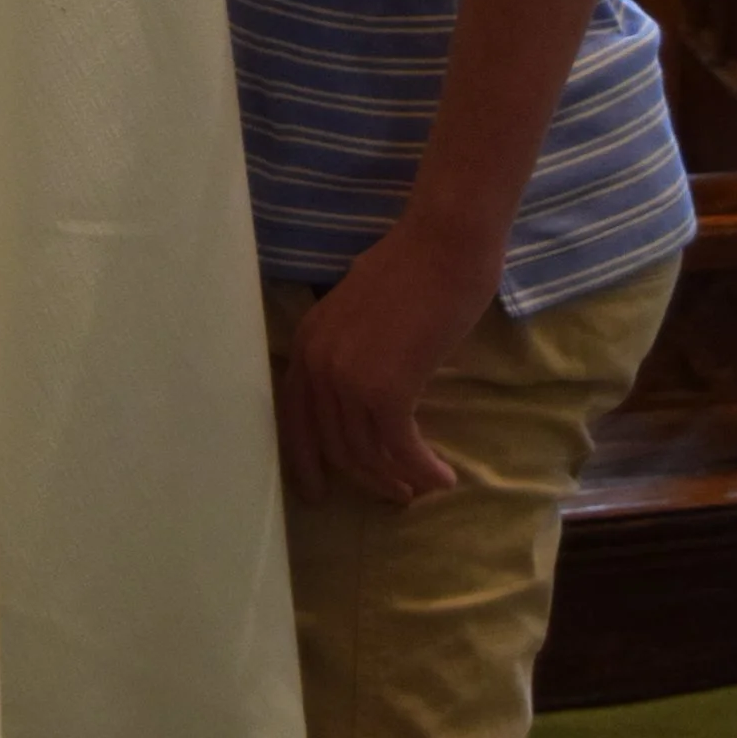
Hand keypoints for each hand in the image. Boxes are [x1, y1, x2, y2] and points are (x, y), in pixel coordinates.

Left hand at [278, 219, 496, 507]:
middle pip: (332, 444)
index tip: (318, 493)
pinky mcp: (387, 391)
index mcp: (307, 341)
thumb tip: (360, 393)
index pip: (293, 416)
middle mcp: (317, 362)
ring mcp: (348, 378)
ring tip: (420, 486)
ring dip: (394, 478)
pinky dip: (421, 469)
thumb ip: (350, 349)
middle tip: (394, 493)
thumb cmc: (414, 269)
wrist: (444, 244)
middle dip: (362, 477)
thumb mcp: (360, 311)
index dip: (305, 460)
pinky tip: (442, 477)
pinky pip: (400, 449)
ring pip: (364, 453)